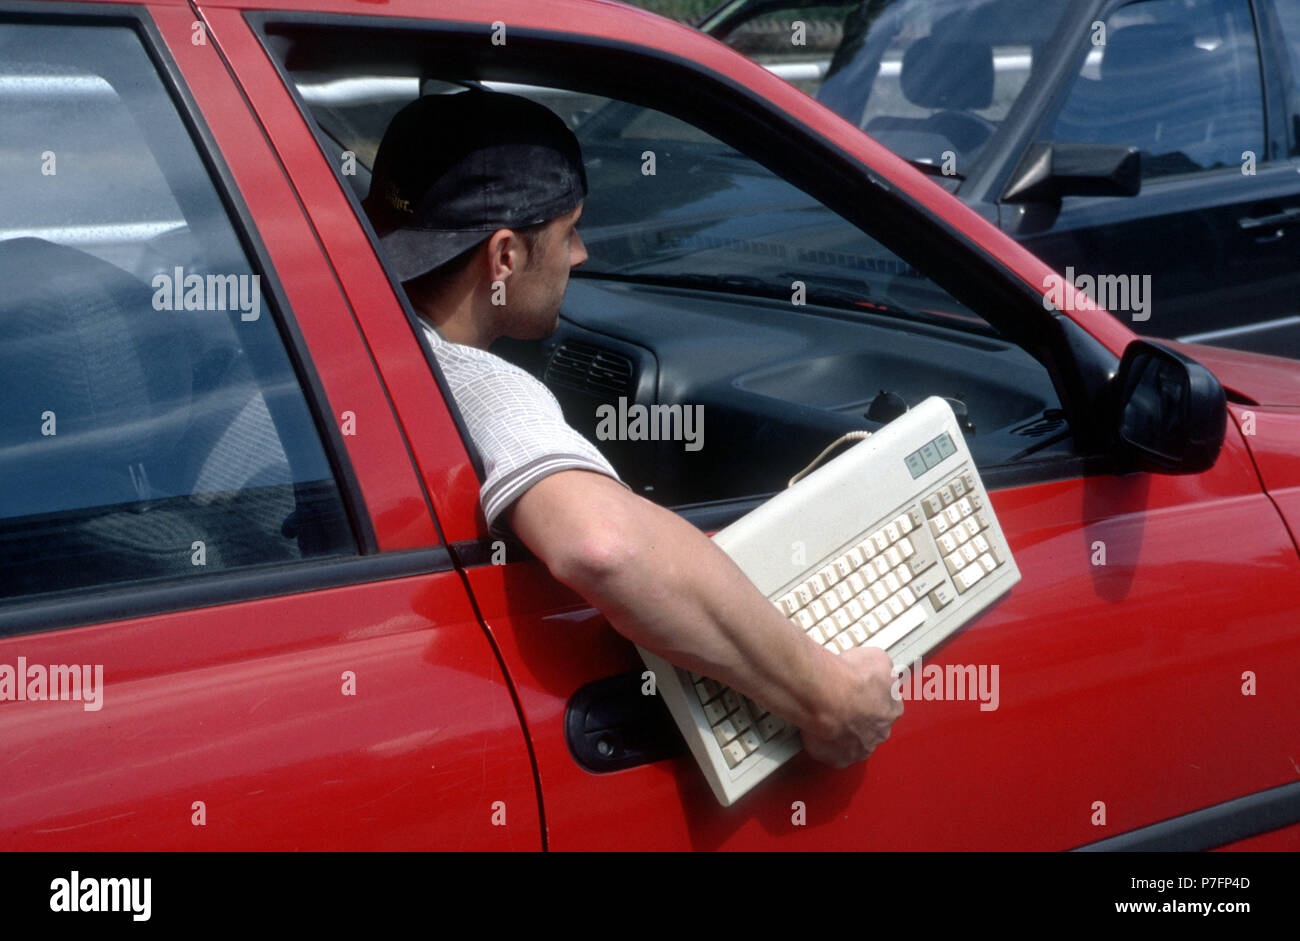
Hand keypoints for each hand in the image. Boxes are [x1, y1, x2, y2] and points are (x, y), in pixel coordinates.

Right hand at [801, 645, 902, 768]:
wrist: (826, 694)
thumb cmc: (849, 677)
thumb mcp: (877, 657)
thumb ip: (883, 667)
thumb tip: (882, 669)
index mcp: (892, 709)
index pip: (886, 705)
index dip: (870, 696)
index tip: (858, 689)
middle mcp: (880, 733)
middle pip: (871, 727)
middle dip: (858, 717)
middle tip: (840, 702)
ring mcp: (860, 749)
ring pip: (852, 742)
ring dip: (843, 732)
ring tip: (826, 716)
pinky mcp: (839, 759)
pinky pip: (833, 754)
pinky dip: (826, 746)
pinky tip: (819, 732)